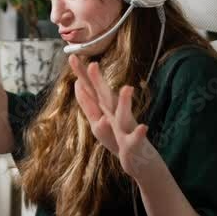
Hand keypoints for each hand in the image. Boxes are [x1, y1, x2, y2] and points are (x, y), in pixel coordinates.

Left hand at [69, 54, 157, 180]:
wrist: (139, 158)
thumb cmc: (117, 138)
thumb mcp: (98, 121)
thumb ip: (88, 103)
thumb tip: (78, 84)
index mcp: (106, 108)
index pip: (90, 89)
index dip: (81, 74)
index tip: (72, 57)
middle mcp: (116, 114)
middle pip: (105, 96)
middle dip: (99, 82)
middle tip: (92, 65)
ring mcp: (126, 127)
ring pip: (124, 114)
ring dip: (125, 102)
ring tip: (127, 89)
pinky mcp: (134, 143)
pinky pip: (136, 139)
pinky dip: (139, 133)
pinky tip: (143, 128)